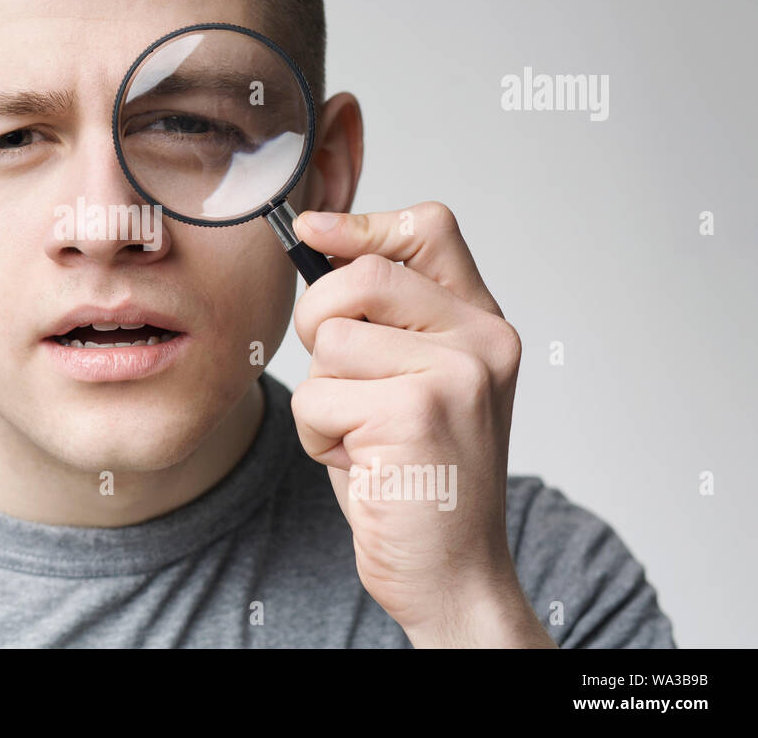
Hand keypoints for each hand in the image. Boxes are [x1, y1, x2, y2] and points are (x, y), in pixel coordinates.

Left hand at [290, 201, 553, 647]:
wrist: (451, 574)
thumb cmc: (416, 475)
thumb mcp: (411, 380)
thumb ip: (385, 316)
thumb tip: (318, 237)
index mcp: (483, 324)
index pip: (429, 227)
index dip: (361, 224)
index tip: (314, 232)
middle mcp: (482, 341)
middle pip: (363, 277)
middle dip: (318, 322)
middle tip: (336, 377)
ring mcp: (456, 375)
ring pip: (330, 342)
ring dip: (321, 396)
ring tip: (359, 434)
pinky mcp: (417, 413)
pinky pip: (317, 398)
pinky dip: (318, 438)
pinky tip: (359, 465)